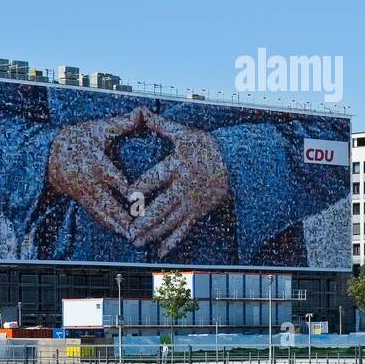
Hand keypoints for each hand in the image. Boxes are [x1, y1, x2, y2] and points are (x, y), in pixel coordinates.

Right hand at [46, 109, 142, 235]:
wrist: (50, 154)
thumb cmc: (80, 138)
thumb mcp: (99, 128)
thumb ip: (122, 123)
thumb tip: (142, 111)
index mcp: (96, 164)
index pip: (113, 179)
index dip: (125, 189)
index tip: (137, 199)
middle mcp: (90, 183)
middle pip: (108, 204)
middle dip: (122, 217)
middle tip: (138, 229)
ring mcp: (85, 194)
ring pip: (102, 215)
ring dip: (118, 227)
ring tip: (134, 238)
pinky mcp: (83, 201)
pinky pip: (97, 217)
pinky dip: (109, 226)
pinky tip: (123, 234)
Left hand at [128, 109, 229, 255]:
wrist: (236, 162)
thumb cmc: (206, 146)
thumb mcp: (184, 134)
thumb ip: (160, 126)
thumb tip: (141, 110)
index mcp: (177, 166)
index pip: (155, 178)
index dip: (141, 187)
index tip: (128, 196)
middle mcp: (184, 187)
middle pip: (161, 206)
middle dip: (144, 220)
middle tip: (128, 230)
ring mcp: (192, 203)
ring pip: (170, 222)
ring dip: (152, 234)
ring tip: (135, 242)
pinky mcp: (198, 212)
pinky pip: (184, 230)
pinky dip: (171, 242)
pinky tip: (159, 253)